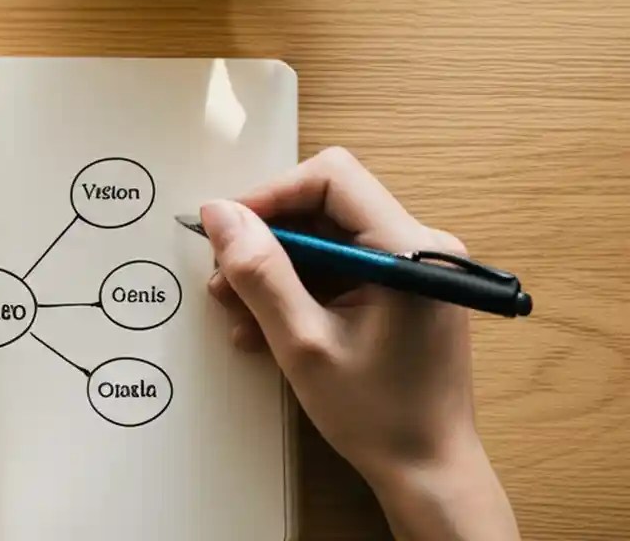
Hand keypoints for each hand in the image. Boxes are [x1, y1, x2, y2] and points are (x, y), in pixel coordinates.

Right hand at [200, 147, 518, 540]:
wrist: (429, 472)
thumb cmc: (380, 417)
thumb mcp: (304, 343)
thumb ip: (260, 273)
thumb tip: (220, 214)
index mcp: (409, 249)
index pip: (332, 178)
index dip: (271, 195)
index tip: (227, 230)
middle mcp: (419, 246)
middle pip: (325, 206)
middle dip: (267, 238)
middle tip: (224, 280)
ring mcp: (412, 268)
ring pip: (325, 237)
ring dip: (275, 268)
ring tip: (237, 311)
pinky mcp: (401, 289)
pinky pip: (339, 266)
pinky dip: (298, 288)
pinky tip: (265, 325)